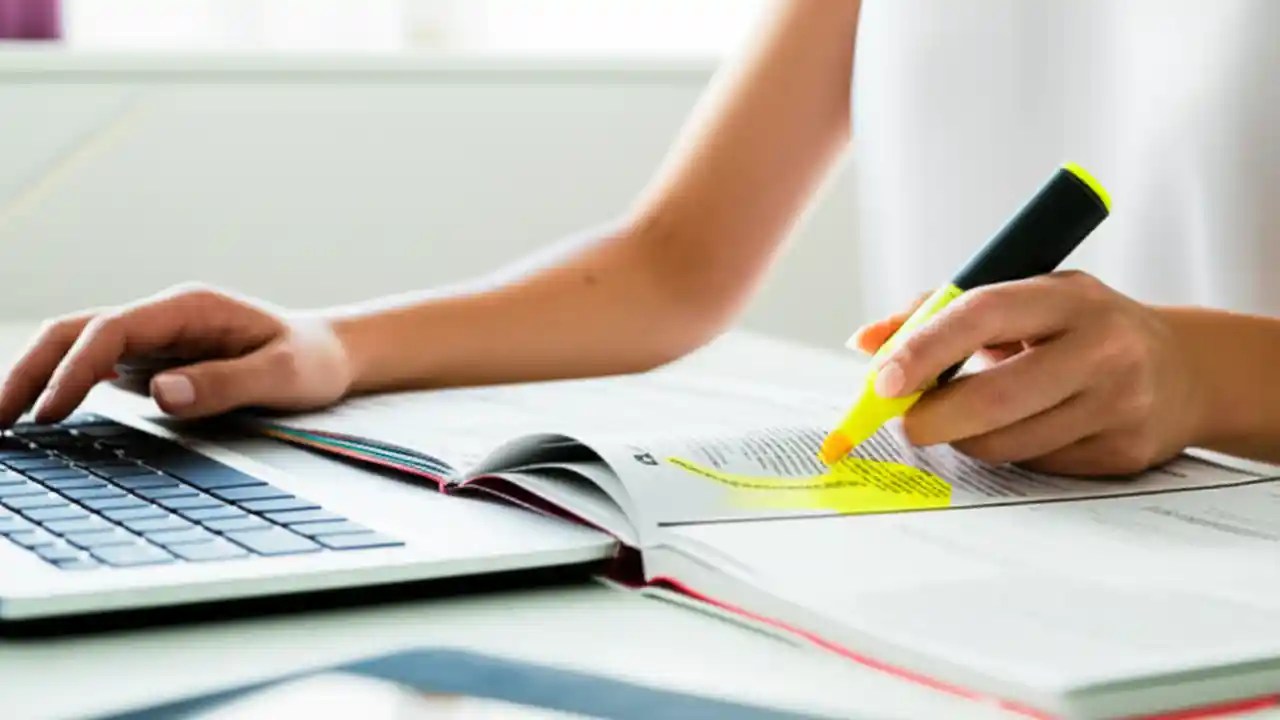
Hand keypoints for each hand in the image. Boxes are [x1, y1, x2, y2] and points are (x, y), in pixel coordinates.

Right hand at [0, 285, 353, 424]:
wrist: (330, 353)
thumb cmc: (312, 361)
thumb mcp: (284, 375)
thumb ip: (226, 383)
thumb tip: (160, 394)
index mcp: (189, 309)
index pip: (112, 329)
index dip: (75, 369)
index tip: (51, 410)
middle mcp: (162, 318)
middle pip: (76, 331)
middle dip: (30, 369)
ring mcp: (154, 339)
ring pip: (76, 348)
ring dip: (36, 378)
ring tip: (3, 423)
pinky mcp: (152, 362)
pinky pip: (94, 370)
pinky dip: (60, 389)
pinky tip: (39, 420)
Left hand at [851, 272, 1206, 475]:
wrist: (1183, 370)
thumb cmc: (1077, 328)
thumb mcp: (1023, 296)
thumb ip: (937, 313)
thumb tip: (864, 343)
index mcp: (1070, 295)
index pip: (983, 314)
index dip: (924, 349)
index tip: (880, 381)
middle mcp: (1103, 348)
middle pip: (995, 397)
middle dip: (932, 417)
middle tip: (904, 423)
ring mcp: (1119, 404)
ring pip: (1009, 442)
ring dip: (965, 439)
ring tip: (960, 421)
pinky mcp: (1124, 452)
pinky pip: (1037, 466)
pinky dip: (1009, 454)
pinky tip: (1021, 431)